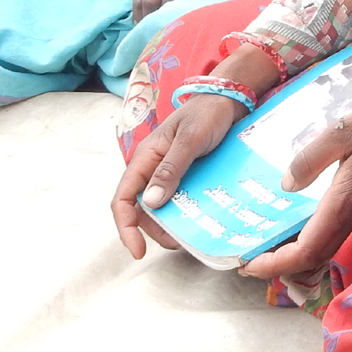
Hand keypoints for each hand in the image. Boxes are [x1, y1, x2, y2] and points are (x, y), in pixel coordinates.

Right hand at [110, 93, 243, 256]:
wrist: (229, 101)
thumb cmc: (207, 114)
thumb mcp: (189, 140)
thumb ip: (171, 168)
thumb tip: (150, 202)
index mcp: (144, 158)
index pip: (123, 198)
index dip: (126, 226)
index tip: (138, 251)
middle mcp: (152, 169)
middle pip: (141, 209)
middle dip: (154, 230)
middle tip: (178, 243)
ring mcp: (168, 173)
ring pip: (161, 208)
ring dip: (170, 225)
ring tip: (189, 236)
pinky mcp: (186, 175)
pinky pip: (180, 200)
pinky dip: (185, 214)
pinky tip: (198, 222)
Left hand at [133, 0, 233, 21]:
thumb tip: (156, 5)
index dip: (136, 9)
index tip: (140, 21)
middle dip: (139, 17)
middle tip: (144, 30)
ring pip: (149, 1)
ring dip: (148, 18)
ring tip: (154, 30)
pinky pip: (166, 2)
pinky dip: (164, 14)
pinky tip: (168, 23)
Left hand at [239, 89, 351, 280]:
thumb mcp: (344, 130)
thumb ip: (311, 158)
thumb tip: (286, 186)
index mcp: (343, 201)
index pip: (305, 250)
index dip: (276, 264)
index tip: (248, 266)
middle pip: (314, 258)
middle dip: (281, 265)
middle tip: (252, 261)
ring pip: (328, 249)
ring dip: (299, 255)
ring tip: (273, 247)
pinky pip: (339, 235)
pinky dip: (317, 241)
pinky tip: (307, 226)